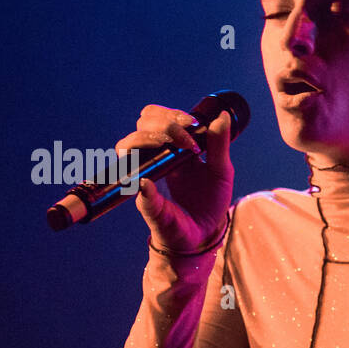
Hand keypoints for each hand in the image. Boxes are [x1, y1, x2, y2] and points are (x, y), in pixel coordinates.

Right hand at [116, 103, 233, 252]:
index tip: (192, 125)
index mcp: (173, 147)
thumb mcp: (221, 170)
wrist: (203, 233)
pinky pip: (132, 184)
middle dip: (163, 123)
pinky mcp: (144, 199)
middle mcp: (156, 157)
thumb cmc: (210, 200)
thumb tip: (222, 116)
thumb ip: (219, 144)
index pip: (156, 116)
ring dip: (147, 139)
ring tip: (172, 146)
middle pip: (141, 124)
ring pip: (126, 145)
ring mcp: (146, 175)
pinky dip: (139, 180)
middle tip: (186, 138)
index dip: (171, 114)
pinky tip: (149, 179)